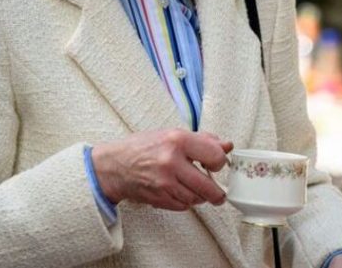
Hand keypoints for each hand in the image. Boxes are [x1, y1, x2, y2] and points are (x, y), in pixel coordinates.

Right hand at [91, 129, 232, 210]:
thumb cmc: (143, 147)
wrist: (114, 166)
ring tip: (192, 187)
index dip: (219, 162)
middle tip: (218, 193)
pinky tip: (178, 192)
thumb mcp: (172, 134)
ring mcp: (164, 183)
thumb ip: (203, 140)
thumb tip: (227, 146)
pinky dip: (185, 201)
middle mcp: (171, 162)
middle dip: (216, 192)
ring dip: (199, 196)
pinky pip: (183, 206)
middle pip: (208, 186)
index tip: (216, 164)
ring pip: (196, 199)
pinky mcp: (159, 199)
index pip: (215, 156)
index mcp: (177, 140)